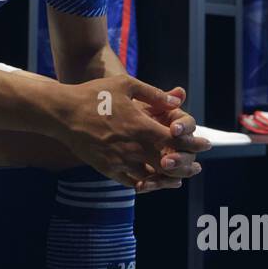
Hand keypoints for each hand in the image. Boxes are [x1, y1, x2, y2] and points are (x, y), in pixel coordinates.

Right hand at [52, 76, 201, 191]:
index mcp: (140, 126)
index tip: (205, 145)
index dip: (194, 144)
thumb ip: (154, 94)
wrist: (62, 113)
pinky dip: (145, 184)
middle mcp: (133, 147)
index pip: (176, 140)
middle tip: (196, 168)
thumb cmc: (94, 94)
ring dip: (167, 179)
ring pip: (151, 177)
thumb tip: (178, 99)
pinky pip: (131, 182)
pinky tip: (151, 182)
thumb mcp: (125, 84)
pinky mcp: (106, 168)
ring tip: (178, 179)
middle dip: (186, 166)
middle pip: (168, 163)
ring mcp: (119, 160)